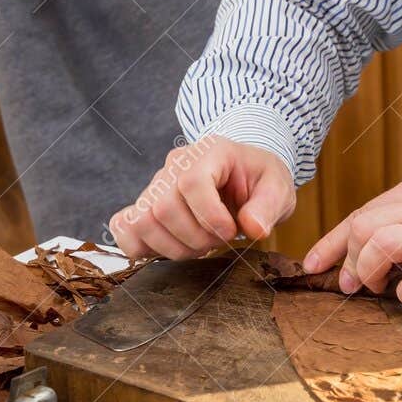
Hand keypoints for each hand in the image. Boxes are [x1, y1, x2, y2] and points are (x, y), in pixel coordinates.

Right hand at [110, 137, 296, 259]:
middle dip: (194, 238)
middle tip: (218, 242)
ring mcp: (156, 184)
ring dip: (172, 247)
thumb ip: (269, 206)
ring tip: (199, 246)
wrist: (245, 176)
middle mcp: (175, 165)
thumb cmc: (260, 181)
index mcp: (209, 152)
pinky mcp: (145, 205)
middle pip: (163, 208)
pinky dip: (141, 247)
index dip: (209, 217)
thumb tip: (253, 228)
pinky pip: (123, 226)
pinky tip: (170, 249)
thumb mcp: (278, 189)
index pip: (191, 183)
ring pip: (142, 221)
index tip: (231, 232)